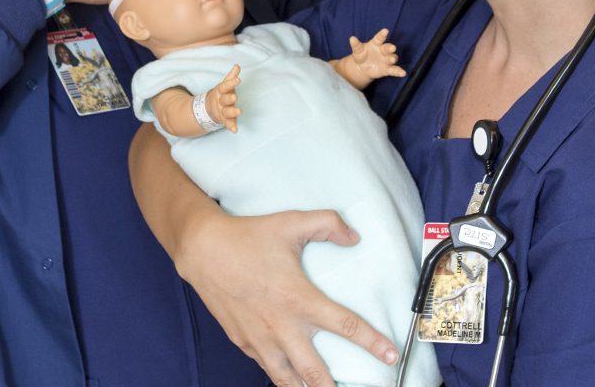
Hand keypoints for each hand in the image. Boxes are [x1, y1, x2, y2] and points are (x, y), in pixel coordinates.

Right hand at [175, 208, 399, 385]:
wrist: (202, 249)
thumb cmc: (247, 236)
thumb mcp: (290, 223)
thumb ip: (326, 224)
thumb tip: (353, 235)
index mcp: (299, 299)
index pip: (345, 326)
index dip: (372, 343)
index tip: (391, 356)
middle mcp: (281, 326)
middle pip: (317, 373)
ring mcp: (260, 338)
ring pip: (289, 380)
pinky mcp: (243, 342)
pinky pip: (267, 368)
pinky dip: (282, 377)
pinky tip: (290, 378)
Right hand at [205, 64, 241, 132]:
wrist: (210, 108)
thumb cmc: (222, 94)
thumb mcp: (225, 85)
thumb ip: (231, 77)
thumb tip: (237, 65)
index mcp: (221, 92)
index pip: (225, 86)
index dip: (231, 83)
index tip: (238, 79)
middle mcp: (221, 102)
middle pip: (225, 100)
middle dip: (229, 99)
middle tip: (235, 97)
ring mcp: (223, 111)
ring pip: (227, 112)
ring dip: (233, 112)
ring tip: (239, 111)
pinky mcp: (226, 120)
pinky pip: (228, 124)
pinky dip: (231, 127)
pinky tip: (235, 130)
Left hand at [349, 29, 405, 82]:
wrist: (362, 68)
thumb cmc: (361, 55)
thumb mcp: (357, 50)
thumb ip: (356, 45)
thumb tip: (352, 38)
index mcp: (376, 43)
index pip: (379, 38)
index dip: (382, 34)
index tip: (385, 31)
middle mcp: (383, 51)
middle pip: (387, 48)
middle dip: (390, 48)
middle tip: (392, 48)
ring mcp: (386, 60)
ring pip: (392, 58)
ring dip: (393, 58)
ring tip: (392, 59)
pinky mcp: (387, 69)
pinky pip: (394, 70)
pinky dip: (398, 72)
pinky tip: (402, 73)